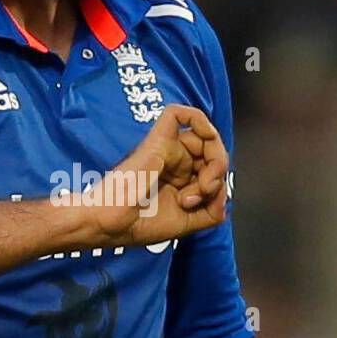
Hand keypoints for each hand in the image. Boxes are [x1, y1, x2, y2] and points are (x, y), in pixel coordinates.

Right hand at [91, 104, 228, 245]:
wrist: (112, 223)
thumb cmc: (139, 224)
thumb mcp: (188, 223)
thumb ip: (212, 211)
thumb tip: (224, 193)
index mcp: (180, 179)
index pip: (213, 170)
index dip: (216, 187)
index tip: (196, 205)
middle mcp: (175, 161)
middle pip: (214, 152)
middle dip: (217, 175)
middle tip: (201, 193)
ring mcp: (167, 149)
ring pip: (207, 138)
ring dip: (214, 163)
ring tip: (199, 186)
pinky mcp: (158, 139)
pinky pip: (179, 113)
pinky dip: (199, 119)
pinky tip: (206, 135)